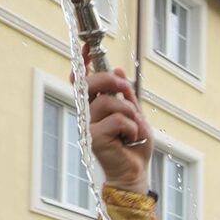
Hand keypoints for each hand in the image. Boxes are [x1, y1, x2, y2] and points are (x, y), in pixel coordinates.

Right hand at [84, 60, 151, 192]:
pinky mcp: (94, 138)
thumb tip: (117, 70)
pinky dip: (132, 128)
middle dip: (110, 81)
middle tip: (125, 88)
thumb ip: (126, 96)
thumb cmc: (135, 146)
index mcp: (96, 106)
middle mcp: (88, 114)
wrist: (135, 172)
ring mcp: (89, 125)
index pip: (83, 81)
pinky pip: (117, 120)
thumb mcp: (136, 115)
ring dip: (130, 114)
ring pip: (109, 103)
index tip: (87, 47)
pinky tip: (131, 139)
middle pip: (89, 84)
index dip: (84, 64)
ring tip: (135, 129)